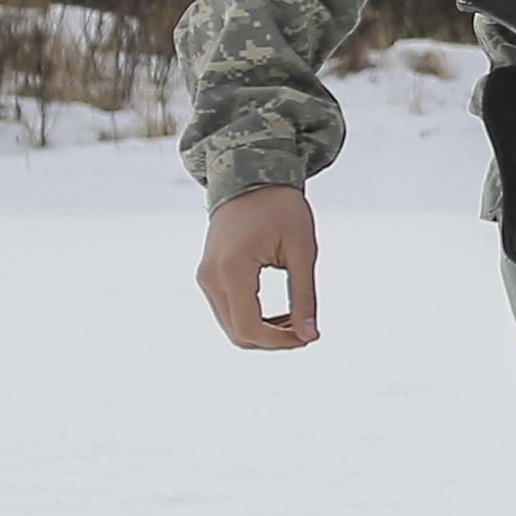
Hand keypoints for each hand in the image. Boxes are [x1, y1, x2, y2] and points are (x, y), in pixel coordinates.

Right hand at [200, 185, 321, 348]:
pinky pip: (229, 311)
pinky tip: (280, 313)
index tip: (308, 337)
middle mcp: (211, 276)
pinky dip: (253, 319)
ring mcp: (206, 276)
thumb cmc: (282, 208)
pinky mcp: (208, 275)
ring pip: (231, 326)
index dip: (280, 341)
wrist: (250, 174)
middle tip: (306, 331)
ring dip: (264, 332)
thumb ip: (304, 296)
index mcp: (233, 269)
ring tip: (296, 320)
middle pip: (238, 333)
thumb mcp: (302, 250)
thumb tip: (310, 335)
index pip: (250, 328)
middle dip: (273, 341)